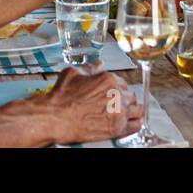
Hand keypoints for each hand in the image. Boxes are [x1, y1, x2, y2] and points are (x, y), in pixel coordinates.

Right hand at [9, 63, 141, 143]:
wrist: (55, 118)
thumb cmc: (61, 98)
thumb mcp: (74, 74)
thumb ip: (91, 68)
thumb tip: (99, 64)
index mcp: (109, 80)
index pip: (122, 82)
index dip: (117, 88)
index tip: (113, 93)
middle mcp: (117, 94)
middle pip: (130, 95)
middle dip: (124, 99)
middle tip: (115, 104)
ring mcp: (119, 111)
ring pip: (137, 109)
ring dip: (131, 110)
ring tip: (124, 113)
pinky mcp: (117, 128)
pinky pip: (136, 125)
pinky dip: (134, 124)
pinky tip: (130, 123)